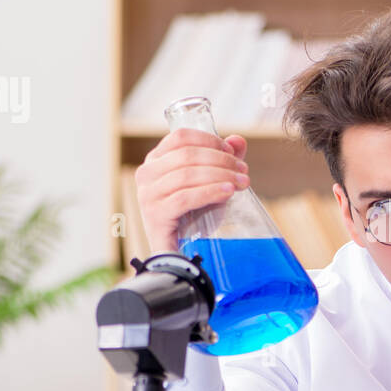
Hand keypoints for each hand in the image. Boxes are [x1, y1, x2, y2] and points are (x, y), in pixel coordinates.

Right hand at [134, 129, 249, 254]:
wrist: (179, 253)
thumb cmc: (193, 214)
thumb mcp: (210, 183)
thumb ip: (223, 160)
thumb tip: (238, 141)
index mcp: (156, 161)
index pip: (180, 137)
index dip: (209, 140)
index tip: (232, 152)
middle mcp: (146, 174)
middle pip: (187, 155)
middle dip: (221, 161)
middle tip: (243, 172)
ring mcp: (147, 195)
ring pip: (187, 175)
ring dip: (220, 176)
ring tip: (241, 183)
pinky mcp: (154, 215)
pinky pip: (185, 198)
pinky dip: (209, 192)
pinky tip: (228, 193)